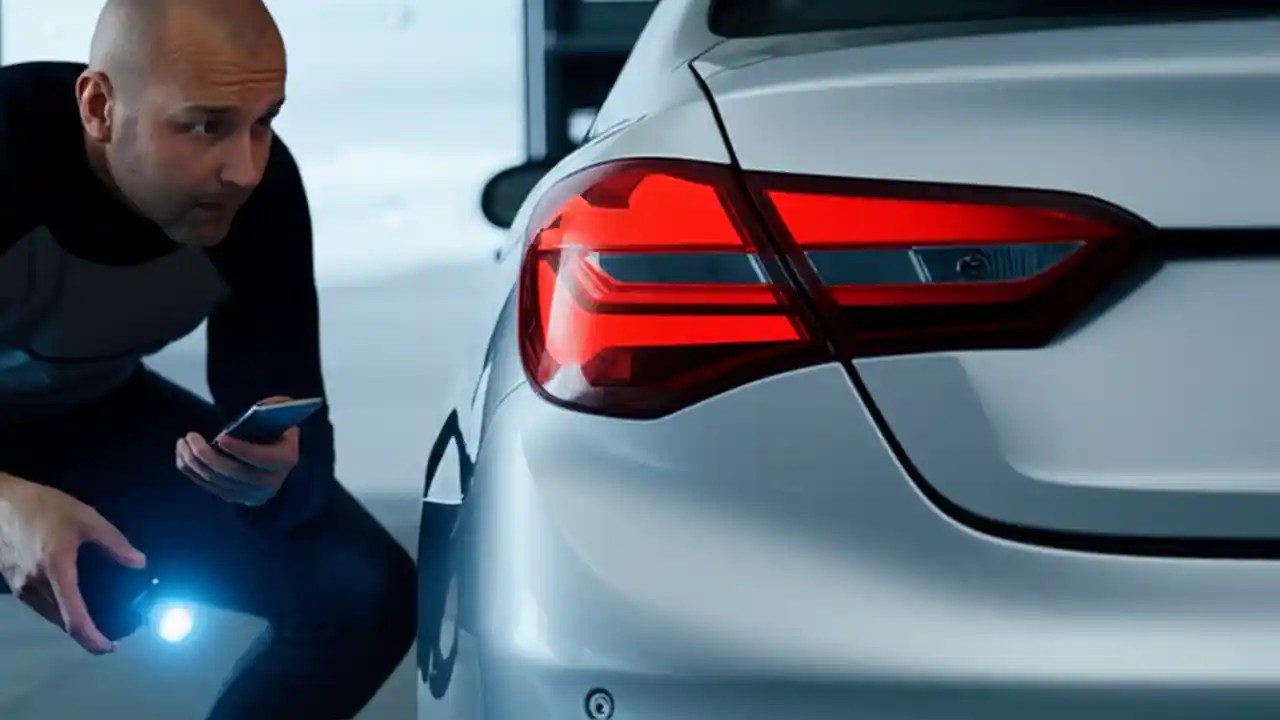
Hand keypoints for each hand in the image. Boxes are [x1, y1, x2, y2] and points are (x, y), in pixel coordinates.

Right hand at [0, 472, 146, 654]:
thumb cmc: (42, 506)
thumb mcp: (86, 518)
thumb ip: (114, 542)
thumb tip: (139, 562)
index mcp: (56, 570)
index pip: (73, 617)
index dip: (92, 638)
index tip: (110, 648)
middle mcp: (35, 585)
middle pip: (61, 623)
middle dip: (85, 634)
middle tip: (109, 636)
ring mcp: (20, 585)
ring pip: (48, 616)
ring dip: (70, 624)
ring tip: (94, 622)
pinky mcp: (12, 581)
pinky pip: (38, 605)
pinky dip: (56, 611)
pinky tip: (70, 603)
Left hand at [175, 396, 300, 506]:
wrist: (275, 452)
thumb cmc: (275, 428)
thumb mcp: (280, 415)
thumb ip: (274, 408)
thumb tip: (259, 408)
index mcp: (285, 460)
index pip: (263, 459)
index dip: (242, 450)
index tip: (221, 437)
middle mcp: (271, 483)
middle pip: (234, 473)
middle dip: (208, 456)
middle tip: (190, 436)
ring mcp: (251, 494)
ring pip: (217, 481)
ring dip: (194, 462)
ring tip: (182, 442)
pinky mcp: (233, 497)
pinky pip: (208, 487)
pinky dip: (192, 471)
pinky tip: (182, 454)